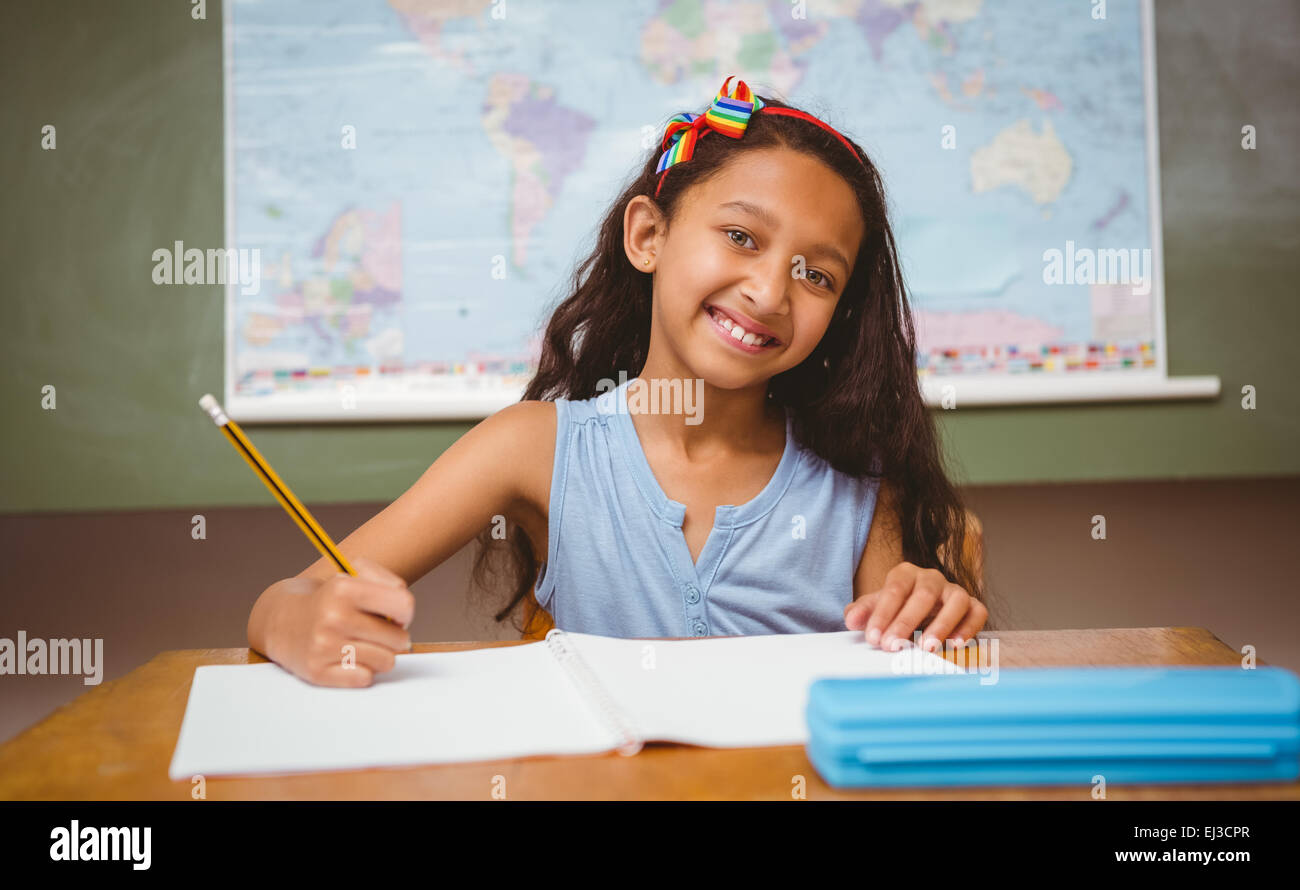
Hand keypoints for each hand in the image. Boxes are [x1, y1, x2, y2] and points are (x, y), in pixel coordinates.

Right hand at [266, 556, 415, 686]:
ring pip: (386, 662)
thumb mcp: (353, 574)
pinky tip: (349, 659)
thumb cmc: (328, 598)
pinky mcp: (318, 672)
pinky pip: (365, 678)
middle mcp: (333, 618)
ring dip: (380, 655)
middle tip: (375, 631)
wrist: (281, 621)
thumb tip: (404, 614)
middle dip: (394, 636)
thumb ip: (387, 582)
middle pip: (399, 639)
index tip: (394, 615)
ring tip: (363, 644)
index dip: (405, 612)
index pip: (404, 605)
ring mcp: (324, 648)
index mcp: (344, 589)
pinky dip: (363, 671)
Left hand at [844, 561, 985, 651]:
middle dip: (907, 621)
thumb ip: (861, 612)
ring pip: (956, 600)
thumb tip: (852, 619)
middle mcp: (932, 578)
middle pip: (924, 594)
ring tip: (926, 647)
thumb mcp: (874, 608)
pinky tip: (954, 645)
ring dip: (942, 625)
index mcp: (906, 574)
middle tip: (893, 646)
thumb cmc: (895, 609)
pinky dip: (969, 628)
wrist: (918, 612)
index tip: (873, 637)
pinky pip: (977, 612)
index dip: (883, 614)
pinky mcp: (972, 605)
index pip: (894, 589)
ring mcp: (954, 590)